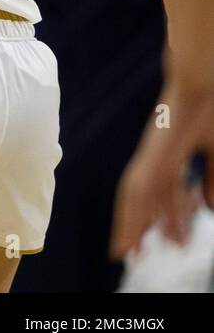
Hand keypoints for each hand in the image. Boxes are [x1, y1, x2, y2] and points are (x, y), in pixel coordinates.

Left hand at [111, 78, 213, 259]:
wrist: (201, 79)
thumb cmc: (209, 111)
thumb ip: (213, 178)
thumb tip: (209, 209)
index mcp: (166, 157)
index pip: (162, 195)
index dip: (161, 217)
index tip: (165, 241)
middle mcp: (154, 158)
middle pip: (141, 199)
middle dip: (136, 225)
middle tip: (130, 254)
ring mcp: (152, 156)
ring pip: (137, 197)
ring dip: (133, 224)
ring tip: (127, 251)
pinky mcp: (154, 154)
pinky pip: (143, 188)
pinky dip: (139, 211)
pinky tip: (137, 229)